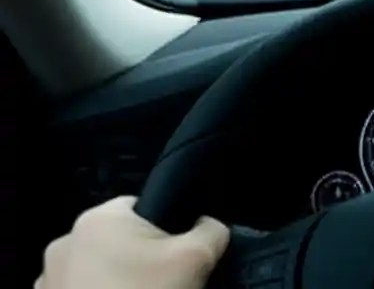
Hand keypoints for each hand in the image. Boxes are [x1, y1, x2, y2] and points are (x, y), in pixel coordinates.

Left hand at [35, 196, 229, 288]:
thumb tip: (206, 225)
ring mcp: (48, 278)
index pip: (139, 206)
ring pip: (96, 268)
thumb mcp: (196, 258)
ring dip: (113, 279)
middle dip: (138, 257)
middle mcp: (65, 242)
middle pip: (117, 239)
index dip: (164, 228)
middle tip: (160, 283)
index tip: (173, 256)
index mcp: (98, 219)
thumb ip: (210, 230)